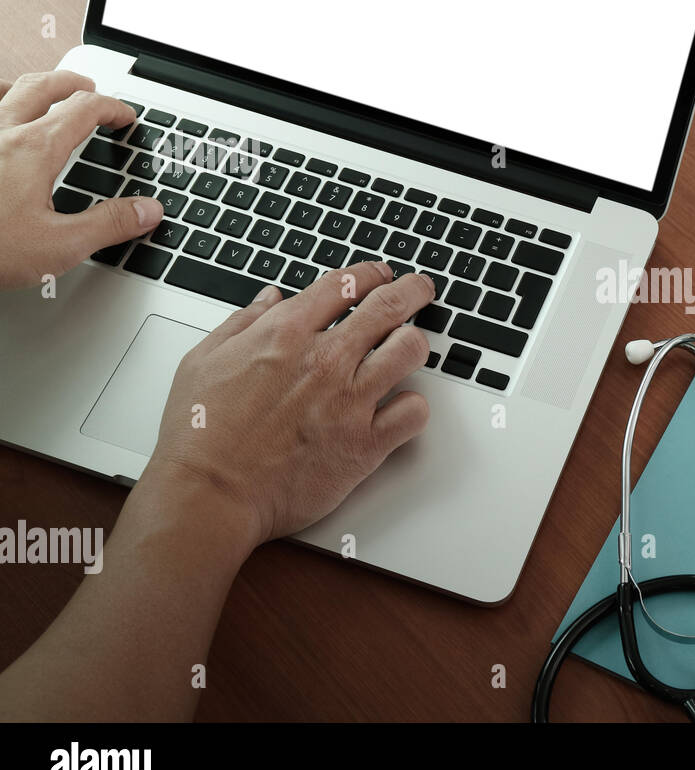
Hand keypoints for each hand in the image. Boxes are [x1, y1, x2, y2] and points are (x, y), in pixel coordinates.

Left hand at [0, 70, 163, 289]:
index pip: (84, 109)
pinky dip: (0, 103)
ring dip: (32, 86)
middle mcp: (2, 133)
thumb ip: (109, 224)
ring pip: (7, 90)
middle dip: (73, 83)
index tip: (125, 117)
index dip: (112, 109)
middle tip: (91, 90)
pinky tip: (3, 119)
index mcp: (35, 150)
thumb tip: (147, 210)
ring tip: (45, 93)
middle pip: (44, 86)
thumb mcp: (60, 246)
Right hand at [143, 261, 434, 549]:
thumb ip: (243, 323)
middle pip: (389, 306)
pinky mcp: (365, 443)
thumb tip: (270, 297)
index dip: (369, 274)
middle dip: (412, 291)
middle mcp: (324, 360)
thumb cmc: (199, 435)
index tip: (379, 276)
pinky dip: (413, 407)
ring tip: (410, 347)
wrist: (208, 495)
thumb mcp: (203, 360)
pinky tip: (400, 407)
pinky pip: (414, 412)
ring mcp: (349, 400)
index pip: (344, 284)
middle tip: (420, 289)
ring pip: (411, 349)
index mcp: (286, 333)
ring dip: (415, 343)